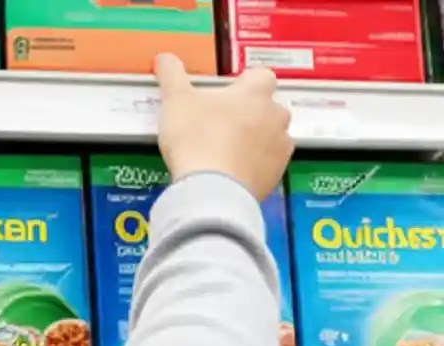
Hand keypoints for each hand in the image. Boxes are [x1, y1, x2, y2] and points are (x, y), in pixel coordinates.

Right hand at [154, 53, 294, 201]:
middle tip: (219, 124)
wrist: (212, 189)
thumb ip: (172, 75)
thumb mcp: (176, 101)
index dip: (244, 83)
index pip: (260, 76)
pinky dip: (253, 166)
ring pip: (270, 136)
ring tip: (224, 151)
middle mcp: (275, 116)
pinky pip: (267, 165)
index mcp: (256, 92)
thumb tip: (164, 57)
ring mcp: (279, 147)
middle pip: (267, 107)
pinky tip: (230, 172)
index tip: (227, 93)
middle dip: (249, 113)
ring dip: (254, 140)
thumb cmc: (197, 139)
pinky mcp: (276, 175)